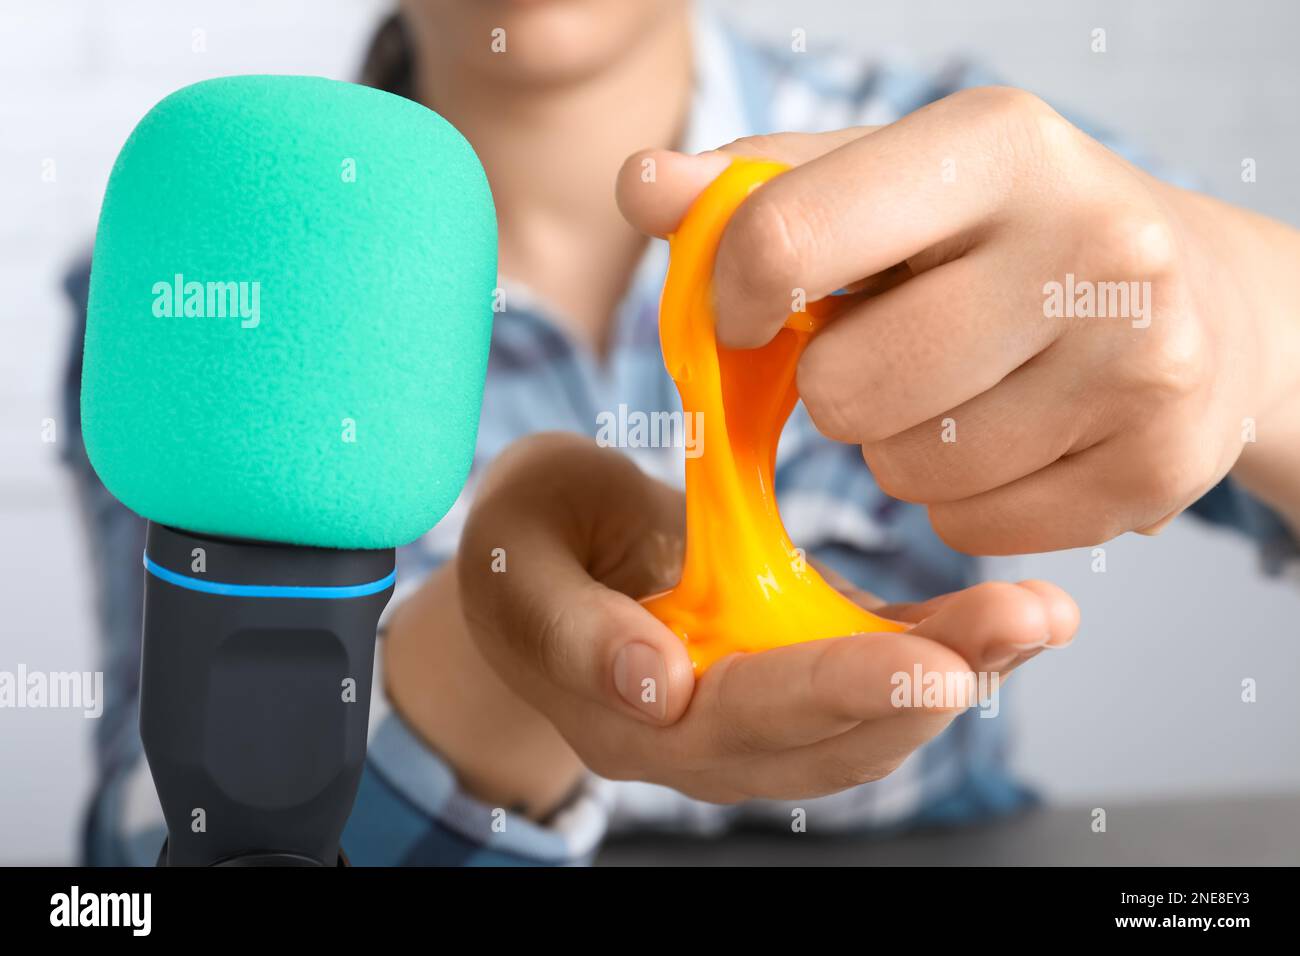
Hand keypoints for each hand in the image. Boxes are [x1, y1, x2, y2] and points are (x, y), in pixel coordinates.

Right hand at [459, 432, 1077, 801]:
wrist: (544, 561)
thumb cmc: (527, 542)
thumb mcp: (519, 559)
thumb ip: (572, 627)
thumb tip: (653, 689)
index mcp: (625, 714)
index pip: (734, 723)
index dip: (827, 693)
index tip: (921, 665)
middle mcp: (702, 738)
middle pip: (825, 742)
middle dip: (927, 687)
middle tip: (1016, 626)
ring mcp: (755, 714)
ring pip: (868, 725)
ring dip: (960, 673)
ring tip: (1039, 615)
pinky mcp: (794, 669)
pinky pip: (877, 677)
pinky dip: (951, 651)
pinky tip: (1019, 616)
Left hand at [618, 87, 1299, 552]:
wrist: (1200, 303)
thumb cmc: (1004, 237)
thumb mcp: (890, 180)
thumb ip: (758, 189)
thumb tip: (642, 188)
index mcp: (996, 143)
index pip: (785, 239)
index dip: (734, 297)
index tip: (745, 317)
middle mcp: (1090, 242)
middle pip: (844, 389)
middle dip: (837, 390)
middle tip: (893, 356)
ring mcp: (1142, 359)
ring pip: (907, 471)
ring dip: (902, 448)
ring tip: (966, 392)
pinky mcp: (1160, 463)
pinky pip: (973, 529)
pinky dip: (967, 502)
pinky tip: (1017, 440)